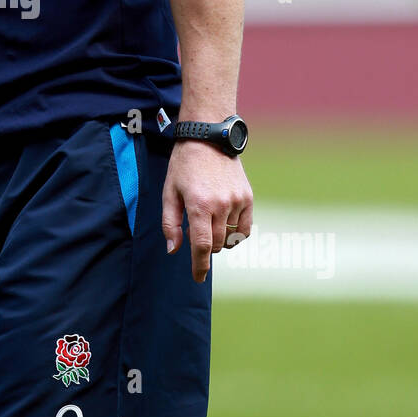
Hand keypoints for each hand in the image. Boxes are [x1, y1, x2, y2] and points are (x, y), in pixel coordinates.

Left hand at [162, 141, 252, 282]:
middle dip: (204, 247)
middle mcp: (221, 205)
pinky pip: (245, 229)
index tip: (198, 278)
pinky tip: (224, 224)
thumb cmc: (184, 166)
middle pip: (215, 244)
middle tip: (194, 228)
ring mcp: (237, 201)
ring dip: (218, 238)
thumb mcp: (169, 192)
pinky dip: (235, 233)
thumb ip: (170, 224)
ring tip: (208, 220)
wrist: (208, 138)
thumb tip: (174, 250)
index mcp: (199, 205)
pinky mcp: (248, 197)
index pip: (202, 246)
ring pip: (230, 238)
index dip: (200, 266)